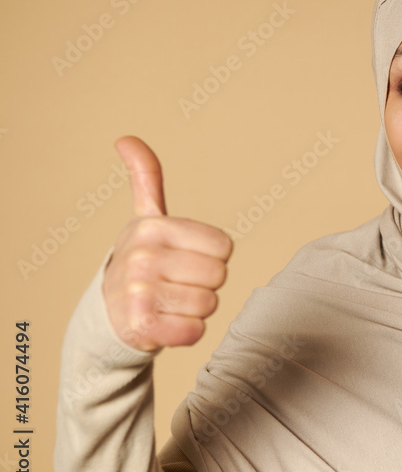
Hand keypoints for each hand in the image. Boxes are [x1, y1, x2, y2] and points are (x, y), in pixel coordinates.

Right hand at [102, 137, 232, 351]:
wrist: (107, 316)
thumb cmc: (141, 262)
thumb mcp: (146, 218)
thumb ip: (146, 178)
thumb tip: (126, 138)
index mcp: (152, 227)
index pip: (224, 248)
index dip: (210, 257)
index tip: (184, 259)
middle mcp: (142, 256)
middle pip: (219, 276)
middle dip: (204, 284)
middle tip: (176, 284)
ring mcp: (139, 292)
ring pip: (209, 304)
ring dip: (195, 309)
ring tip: (169, 303)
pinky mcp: (141, 326)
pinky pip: (195, 331)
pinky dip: (186, 333)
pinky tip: (165, 323)